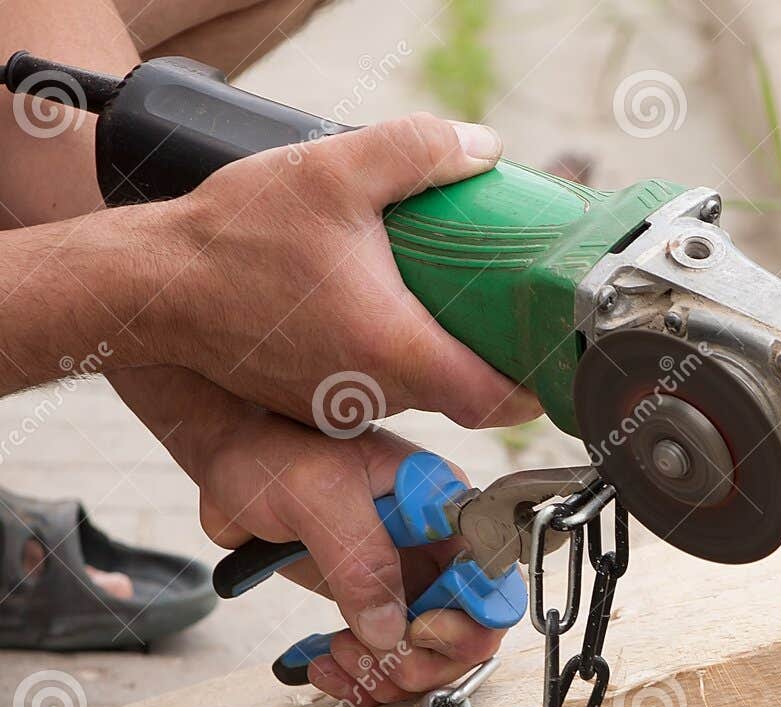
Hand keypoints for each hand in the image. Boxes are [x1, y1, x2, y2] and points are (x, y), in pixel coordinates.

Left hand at [112, 366, 508, 706]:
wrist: (231, 456)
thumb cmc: (274, 449)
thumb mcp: (318, 494)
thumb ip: (360, 560)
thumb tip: (390, 631)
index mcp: (443, 509)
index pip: (491, 581)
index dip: (468, 620)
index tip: (417, 629)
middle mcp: (435, 548)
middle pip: (469, 633)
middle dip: (423, 659)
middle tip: (371, 654)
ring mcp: (404, 579)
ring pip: (429, 657)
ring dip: (386, 674)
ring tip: (337, 655)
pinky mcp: (369, 602)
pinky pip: (386, 660)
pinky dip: (360, 679)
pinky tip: (324, 664)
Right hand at [141, 113, 542, 431]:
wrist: (149, 282)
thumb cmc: (235, 237)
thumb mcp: (334, 172)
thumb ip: (418, 152)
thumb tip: (482, 147)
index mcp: (395, 350)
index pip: (494, 401)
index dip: (532, 390)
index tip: (549, 368)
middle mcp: (372, 390)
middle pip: (459, 393)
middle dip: (485, 357)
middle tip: (503, 313)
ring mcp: (339, 404)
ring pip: (413, 391)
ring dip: (431, 354)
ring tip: (438, 302)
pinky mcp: (310, 401)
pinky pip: (368, 388)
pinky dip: (385, 359)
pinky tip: (377, 311)